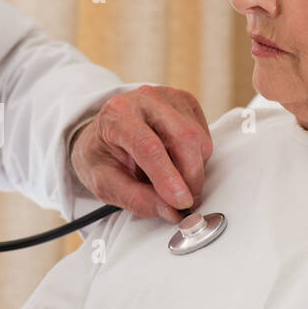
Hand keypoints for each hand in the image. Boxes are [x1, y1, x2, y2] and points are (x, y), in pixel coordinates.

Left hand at [71, 86, 212, 220]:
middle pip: (183, 138)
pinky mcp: (187, 103)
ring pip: (199, 140)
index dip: (167, 177)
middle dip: (190, 177)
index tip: (180, 202)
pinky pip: (205, 138)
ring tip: (169, 179)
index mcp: (117, 115)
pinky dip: (196, 159)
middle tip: (184, 203)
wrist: (105, 131)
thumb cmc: (103, 155)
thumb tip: (170, 210)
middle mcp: (145, 99)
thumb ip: (135, 198)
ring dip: (193, 170)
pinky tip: (175, 161)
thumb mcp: (104, 183)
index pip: (148, 146)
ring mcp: (169, 97)